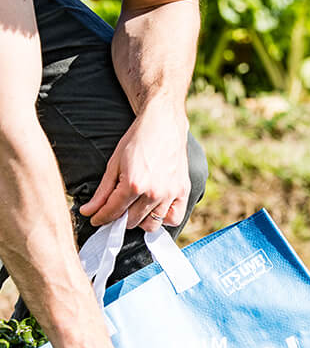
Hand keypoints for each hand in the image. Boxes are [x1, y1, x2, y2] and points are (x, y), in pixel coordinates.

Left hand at [79, 106, 189, 230]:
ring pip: (152, 224)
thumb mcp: (114, 163)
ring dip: (140, 219)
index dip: (100, 218)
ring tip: (136, 207)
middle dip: (119, 217)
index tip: (96, 219)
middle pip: (131, 221)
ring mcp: (170, 193)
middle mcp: (154, 192)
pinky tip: (156, 209)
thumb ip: (102, 192)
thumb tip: (88, 211)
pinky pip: (174, 218)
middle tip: (117, 208)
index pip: (113, 212)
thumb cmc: (137, 140)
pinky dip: (164, 219)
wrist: (163, 123)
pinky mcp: (183, 190)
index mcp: (133, 184)